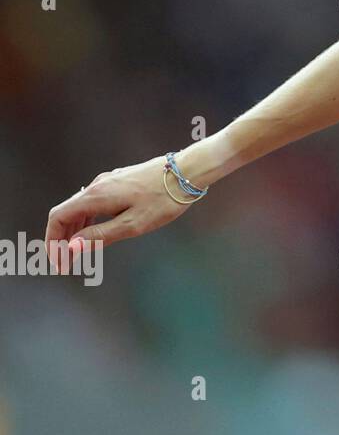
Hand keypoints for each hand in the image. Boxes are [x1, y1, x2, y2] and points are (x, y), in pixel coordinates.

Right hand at [45, 156, 196, 272]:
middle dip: (62, 238)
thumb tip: (71, 248)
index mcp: (96, 195)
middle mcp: (97, 185)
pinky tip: (97, 230)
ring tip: (79, 251)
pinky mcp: (121, 181)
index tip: (60, 263)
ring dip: (75, 229)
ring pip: (80, 206)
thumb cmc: (164, 200)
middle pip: (67, 212)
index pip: (59, 217)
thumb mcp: (133, 224)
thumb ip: (101, 236)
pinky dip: (88, 219)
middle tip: (67, 262)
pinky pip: (94, 202)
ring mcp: (109, 181)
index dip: (53, 241)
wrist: (189, 171)